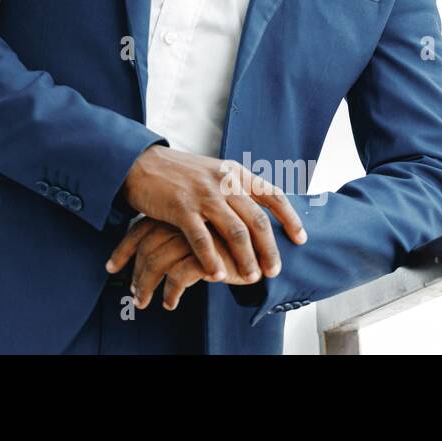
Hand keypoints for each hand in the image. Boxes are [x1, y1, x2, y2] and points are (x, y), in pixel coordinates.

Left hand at [108, 217, 261, 311]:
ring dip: (147, 286)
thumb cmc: (239, 236)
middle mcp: (186, 218)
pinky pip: (179, 277)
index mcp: (182, 207)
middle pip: (145, 245)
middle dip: (135, 273)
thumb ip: (187, 231)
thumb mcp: (209, 226)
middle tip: (133, 295)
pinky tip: (169, 303)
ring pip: (157, 262)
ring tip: (144, 302)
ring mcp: (196, 235)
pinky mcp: (209, 255)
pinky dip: (171, 292)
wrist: (272, 242)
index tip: (112, 268)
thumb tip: (157, 245)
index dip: (124, 249)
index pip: (140, 227)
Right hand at [111, 146, 306, 283]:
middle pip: (257, 220)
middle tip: (275, 270)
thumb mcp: (213, 171)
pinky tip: (218, 275)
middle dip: (269, 249)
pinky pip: (202, 238)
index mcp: (234, 172)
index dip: (289, 218)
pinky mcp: (181, 207)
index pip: (272, 195)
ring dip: (247, 258)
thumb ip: (235, 188)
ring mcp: (203, 194)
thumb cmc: (179, 173)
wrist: (140, 163)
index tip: (300, 240)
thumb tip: (260, 212)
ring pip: (235, 231)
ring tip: (251, 277)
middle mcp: (223, 181)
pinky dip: (212, 259)